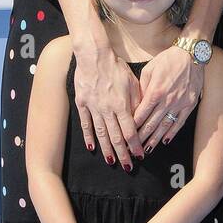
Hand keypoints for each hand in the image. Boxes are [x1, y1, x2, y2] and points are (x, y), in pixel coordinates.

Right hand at [73, 43, 143, 168]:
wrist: (94, 56)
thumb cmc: (116, 67)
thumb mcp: (133, 83)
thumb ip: (136, 102)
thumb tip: (140, 119)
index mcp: (121, 105)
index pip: (130, 131)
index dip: (135, 145)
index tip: (140, 155)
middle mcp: (107, 109)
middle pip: (116, 137)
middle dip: (123, 154)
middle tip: (128, 166)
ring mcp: (93, 108)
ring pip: (101, 134)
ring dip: (107, 149)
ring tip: (111, 162)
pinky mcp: (82, 104)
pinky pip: (86, 124)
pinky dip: (89, 137)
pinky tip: (92, 148)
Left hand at [132, 45, 204, 150]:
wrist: (191, 55)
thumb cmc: (168, 60)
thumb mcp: (149, 69)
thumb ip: (141, 88)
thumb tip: (137, 104)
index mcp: (155, 91)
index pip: (140, 114)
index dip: (132, 127)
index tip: (125, 136)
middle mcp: (167, 100)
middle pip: (151, 124)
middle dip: (140, 138)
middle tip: (132, 149)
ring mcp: (180, 104)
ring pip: (165, 127)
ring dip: (155, 140)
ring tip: (146, 150)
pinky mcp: (189, 105)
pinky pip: (179, 122)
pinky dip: (172, 133)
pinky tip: (165, 141)